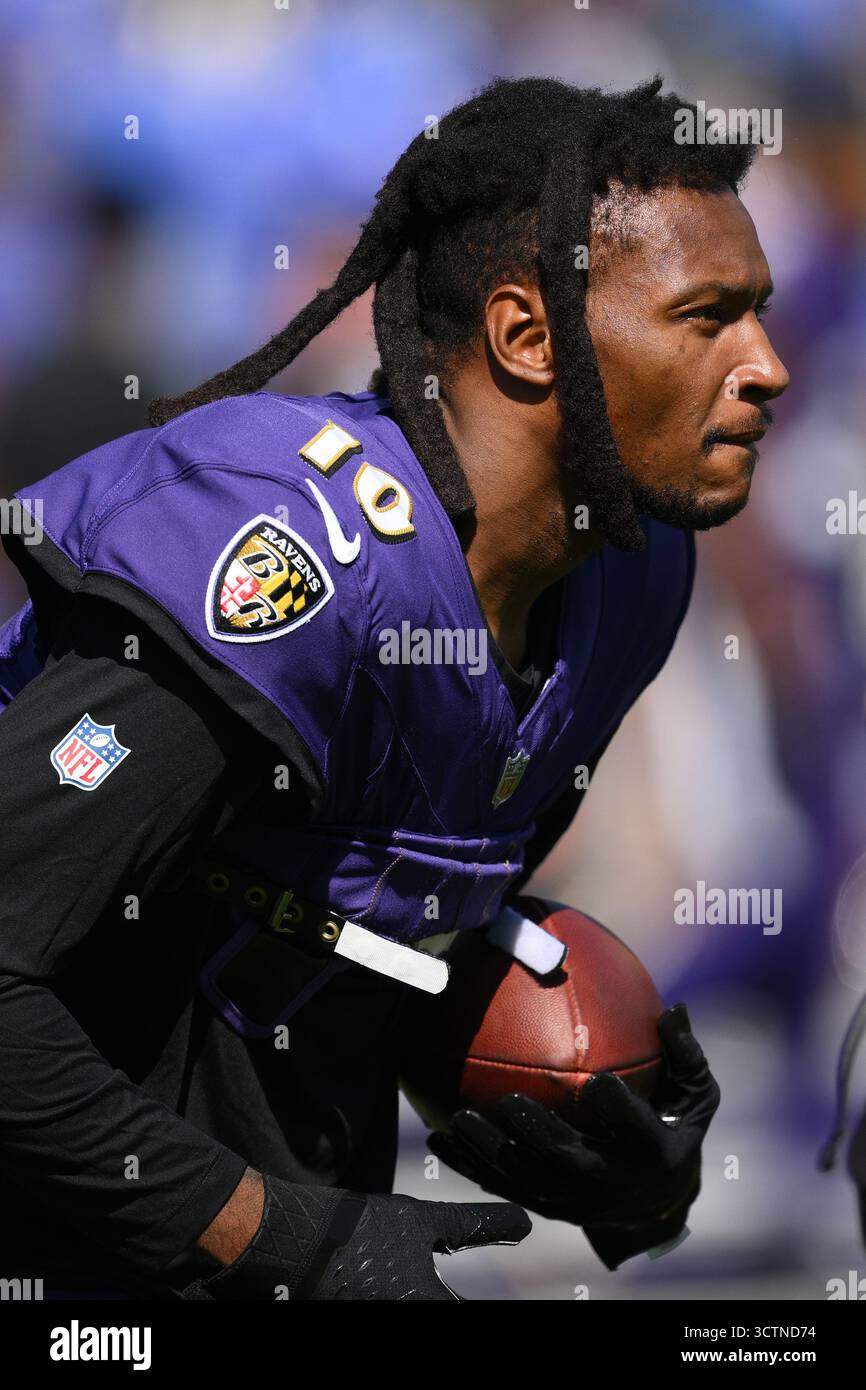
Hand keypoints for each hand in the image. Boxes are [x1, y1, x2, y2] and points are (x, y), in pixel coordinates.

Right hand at [179, 1172, 530, 1299]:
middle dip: (462, 1303)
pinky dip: (420, 1302)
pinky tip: (420, 1292)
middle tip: (490, 1294)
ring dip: (438, 1300)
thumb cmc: (355, 1230)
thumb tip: (527, 1221)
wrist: (285, 1243)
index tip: (565, 1305)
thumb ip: (474, 1226)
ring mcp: (381, 1327)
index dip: (517, 1315)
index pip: (476, 1317)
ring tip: (439, 1289)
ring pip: (429, 1314)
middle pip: (449, 1316)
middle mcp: (406, 1321)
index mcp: (427, 1308)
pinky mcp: (363, 1318)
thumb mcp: (419, 1223)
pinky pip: (395, 1311)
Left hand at [426, 1002, 719, 1267]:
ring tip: (456, 1120)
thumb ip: (684, 1055)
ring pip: (526, 1178)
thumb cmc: (675, 1130)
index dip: (618, 1108)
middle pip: (570, 1161)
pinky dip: (469, 1166)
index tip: (596, 1081)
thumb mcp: (696, 1097)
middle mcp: (611, 1182)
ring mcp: (575, 1200)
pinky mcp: (547, 1207)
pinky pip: (503, 1186)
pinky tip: (438, 1137)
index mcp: (652, 1151)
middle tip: (511, 1100)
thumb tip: (673, 1008)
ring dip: (490, 1152)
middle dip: (539, 1135)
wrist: (658, 1203)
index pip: (635, 1127)